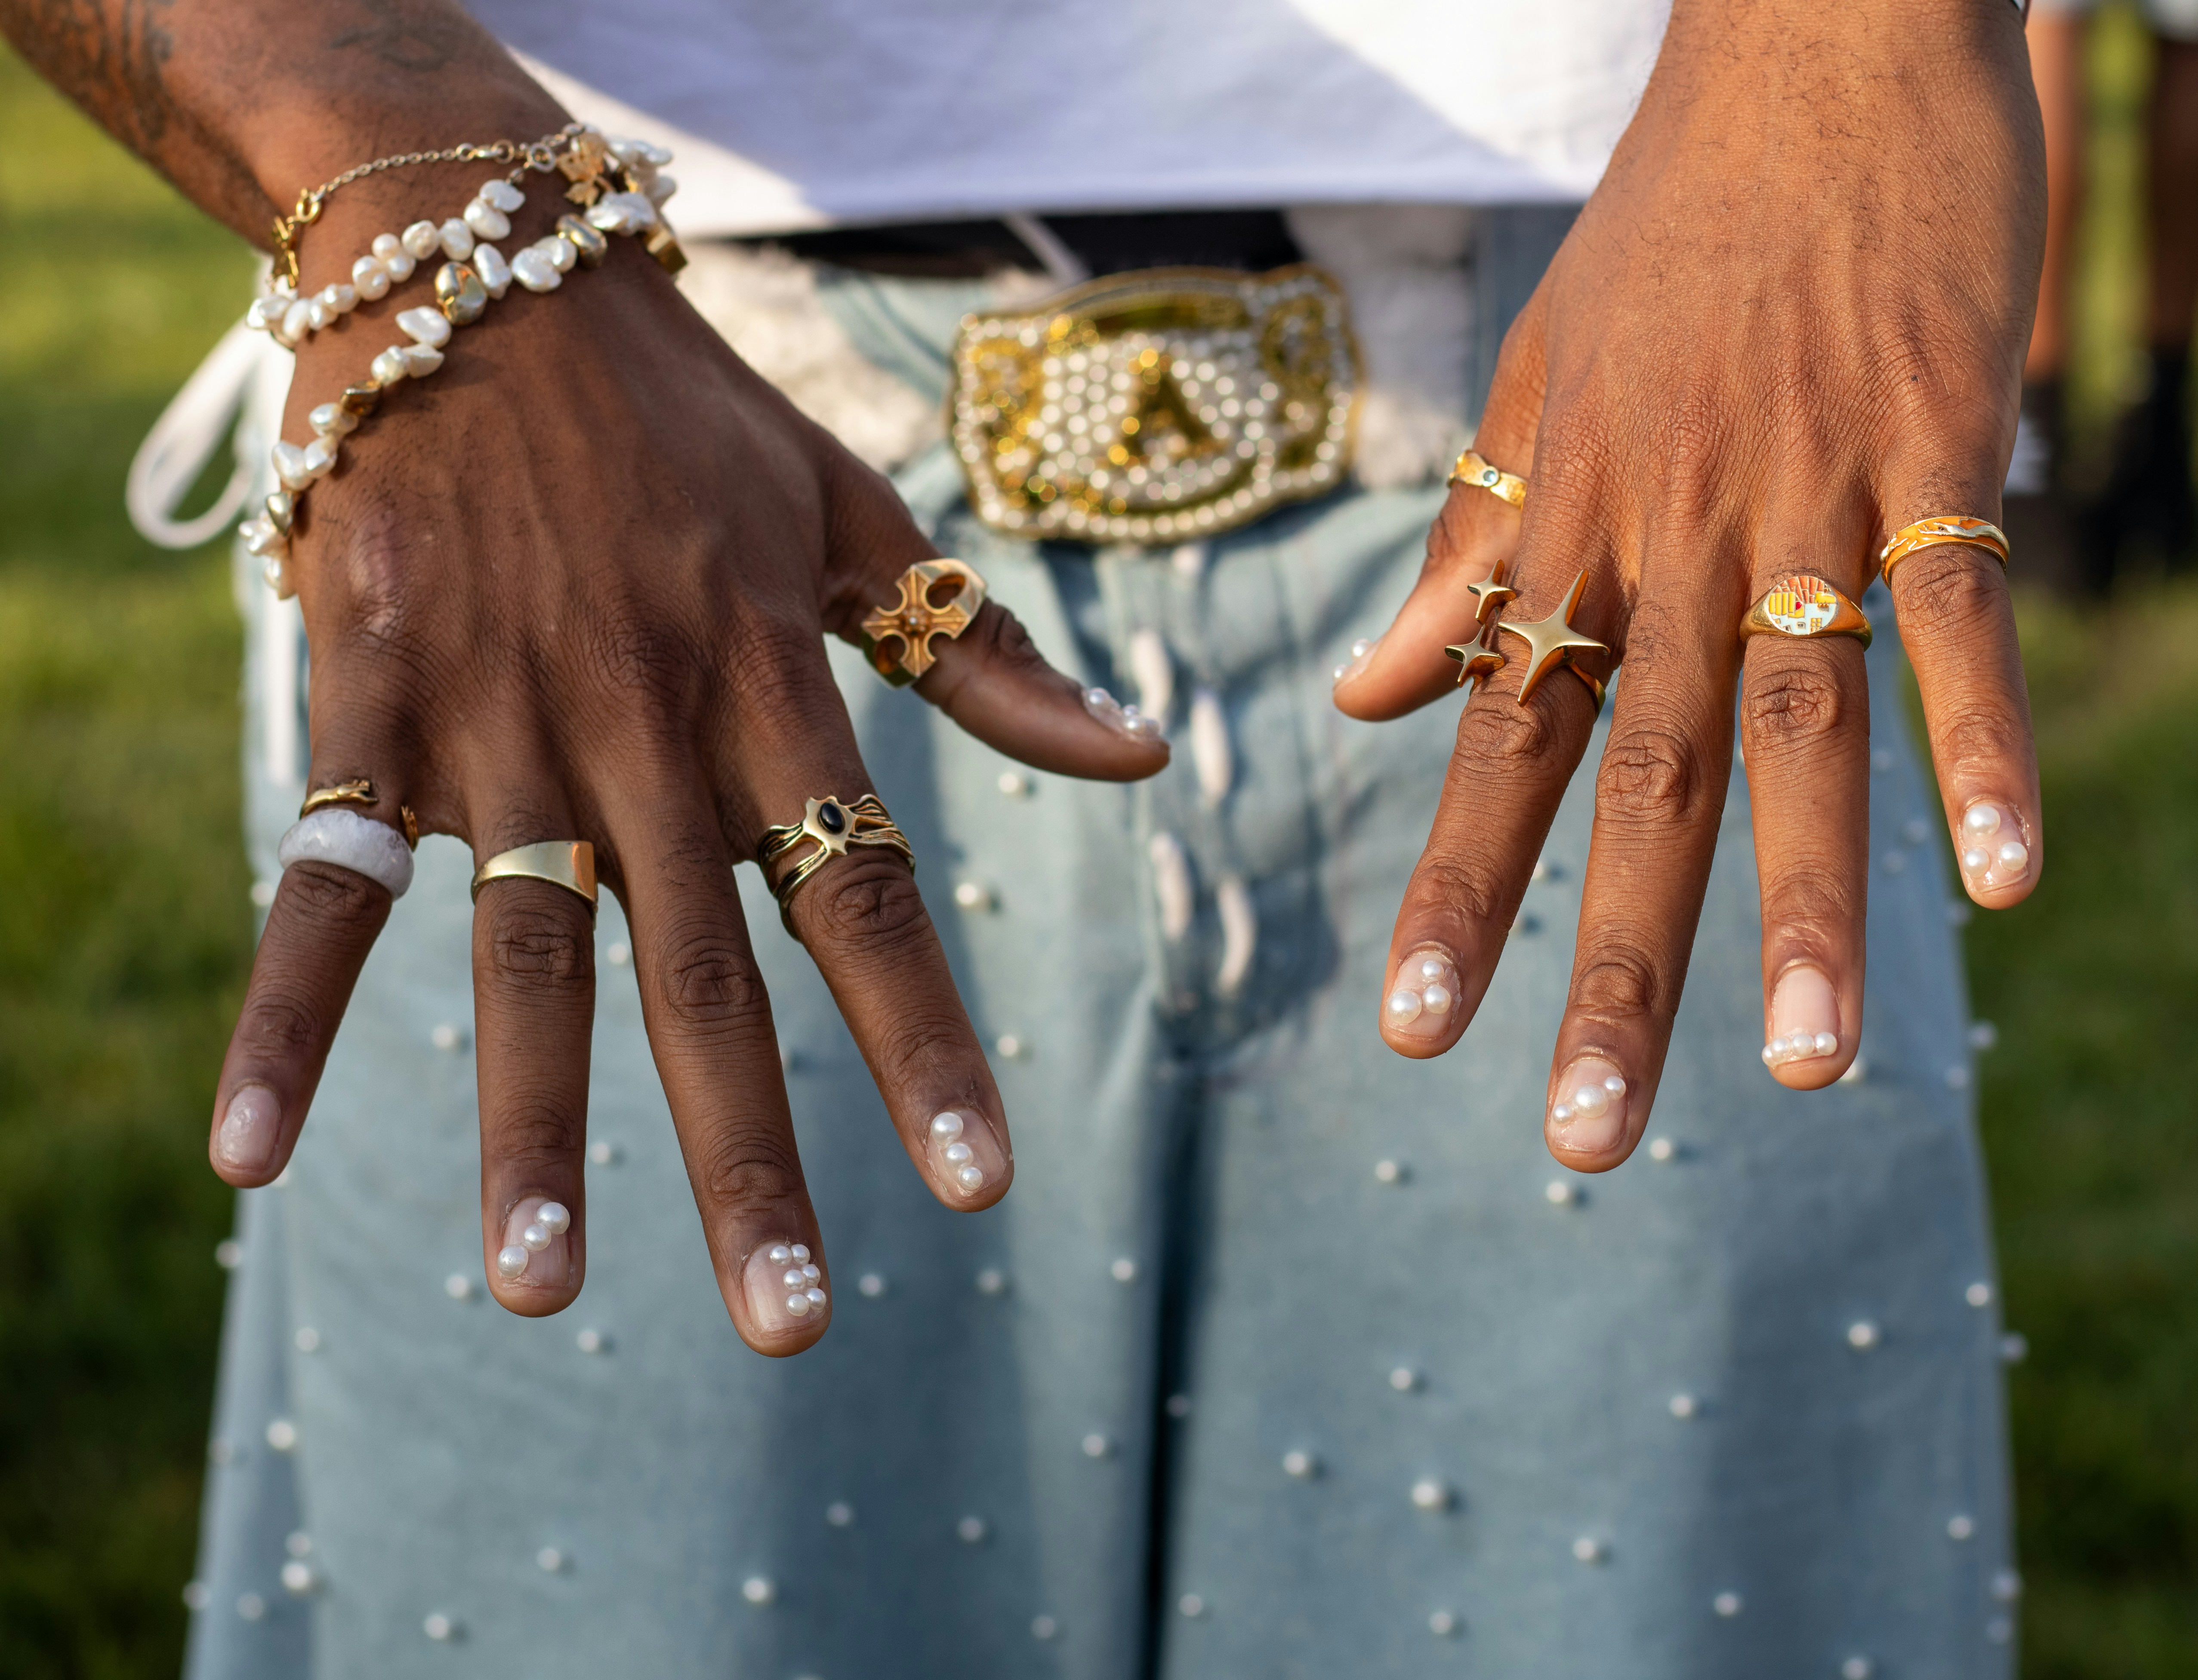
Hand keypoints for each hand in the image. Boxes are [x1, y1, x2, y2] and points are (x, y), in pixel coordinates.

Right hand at [203, 167, 1166, 1351]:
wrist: (487, 265)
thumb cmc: (687, 416)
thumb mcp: (854, 515)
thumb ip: (984, 656)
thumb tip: (1140, 759)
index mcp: (775, 691)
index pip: (871, 900)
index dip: (926, 1048)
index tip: (982, 1186)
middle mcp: (649, 727)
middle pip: (709, 975)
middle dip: (749, 1152)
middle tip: (791, 1322)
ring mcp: (504, 717)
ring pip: (529, 952)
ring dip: (535, 1126)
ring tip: (542, 1292)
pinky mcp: (373, 693)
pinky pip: (326, 876)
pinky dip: (287, 1013)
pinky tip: (252, 1152)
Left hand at [1334, 0, 2042, 1167]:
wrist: (1804, 51)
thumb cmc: (1672, 237)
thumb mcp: (1536, 391)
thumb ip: (1465, 554)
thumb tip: (1362, 690)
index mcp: (1573, 530)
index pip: (1498, 741)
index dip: (1453, 889)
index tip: (1410, 1031)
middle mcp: (1676, 541)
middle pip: (1636, 779)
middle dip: (1607, 962)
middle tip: (1584, 1135)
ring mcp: (1810, 502)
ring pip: (1799, 732)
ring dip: (1806, 909)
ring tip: (1812, 1070)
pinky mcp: (1939, 454)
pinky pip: (1960, 621)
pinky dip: (1984, 745)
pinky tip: (2006, 879)